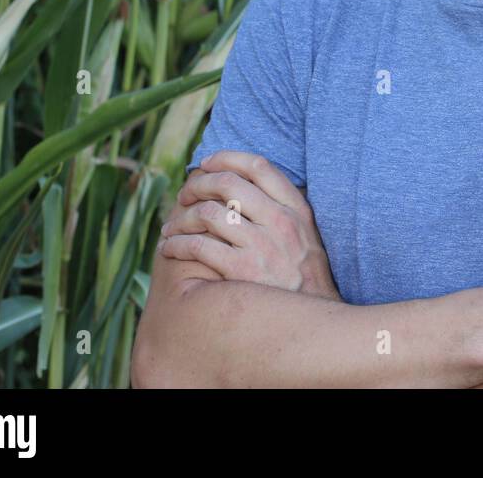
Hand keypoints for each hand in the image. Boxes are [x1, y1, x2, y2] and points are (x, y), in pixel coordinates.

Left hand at [156, 150, 339, 299]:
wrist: (311, 323)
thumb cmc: (303, 278)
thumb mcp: (306, 236)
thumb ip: (283, 209)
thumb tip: (246, 184)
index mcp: (297, 209)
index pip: (259, 166)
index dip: (226, 158)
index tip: (206, 163)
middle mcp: (281, 222)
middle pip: (228, 183)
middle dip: (197, 185)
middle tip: (183, 196)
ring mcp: (263, 246)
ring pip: (209, 213)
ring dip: (181, 218)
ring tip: (171, 228)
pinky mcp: (243, 271)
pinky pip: (199, 247)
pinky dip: (178, 244)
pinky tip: (171, 249)